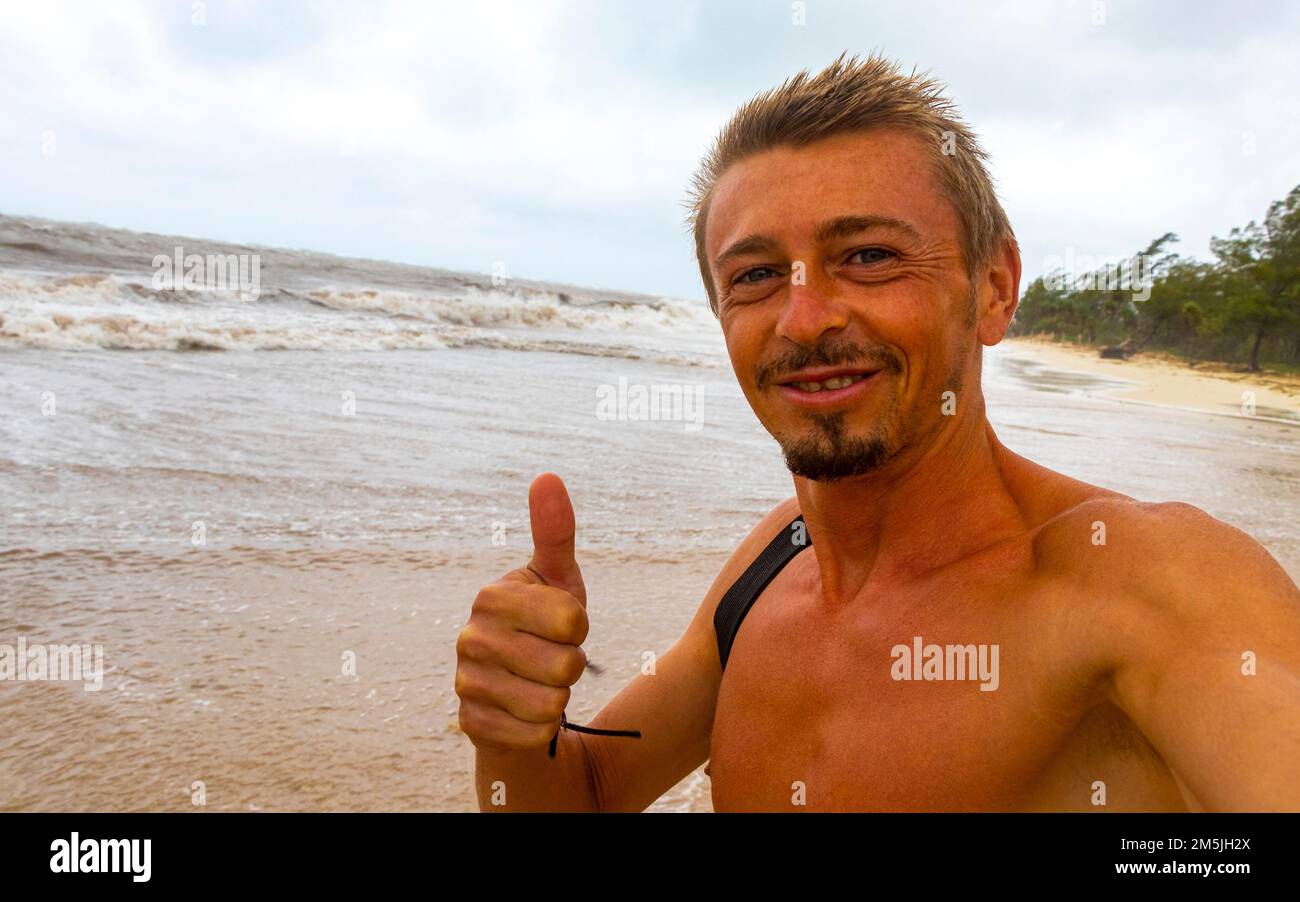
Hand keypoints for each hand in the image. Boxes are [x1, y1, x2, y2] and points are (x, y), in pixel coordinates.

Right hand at [455, 472, 589, 751]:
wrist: (519, 691)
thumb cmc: (546, 627)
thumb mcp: (558, 580)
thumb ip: (555, 532)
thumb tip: (547, 476)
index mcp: (492, 597)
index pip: (572, 619)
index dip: (580, 627)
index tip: (562, 626)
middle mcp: (470, 638)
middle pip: (566, 666)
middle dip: (572, 666)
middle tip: (552, 657)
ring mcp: (466, 684)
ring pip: (551, 704)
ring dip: (558, 698)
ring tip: (540, 684)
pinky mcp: (472, 725)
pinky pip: (535, 735)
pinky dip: (543, 730)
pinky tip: (526, 713)